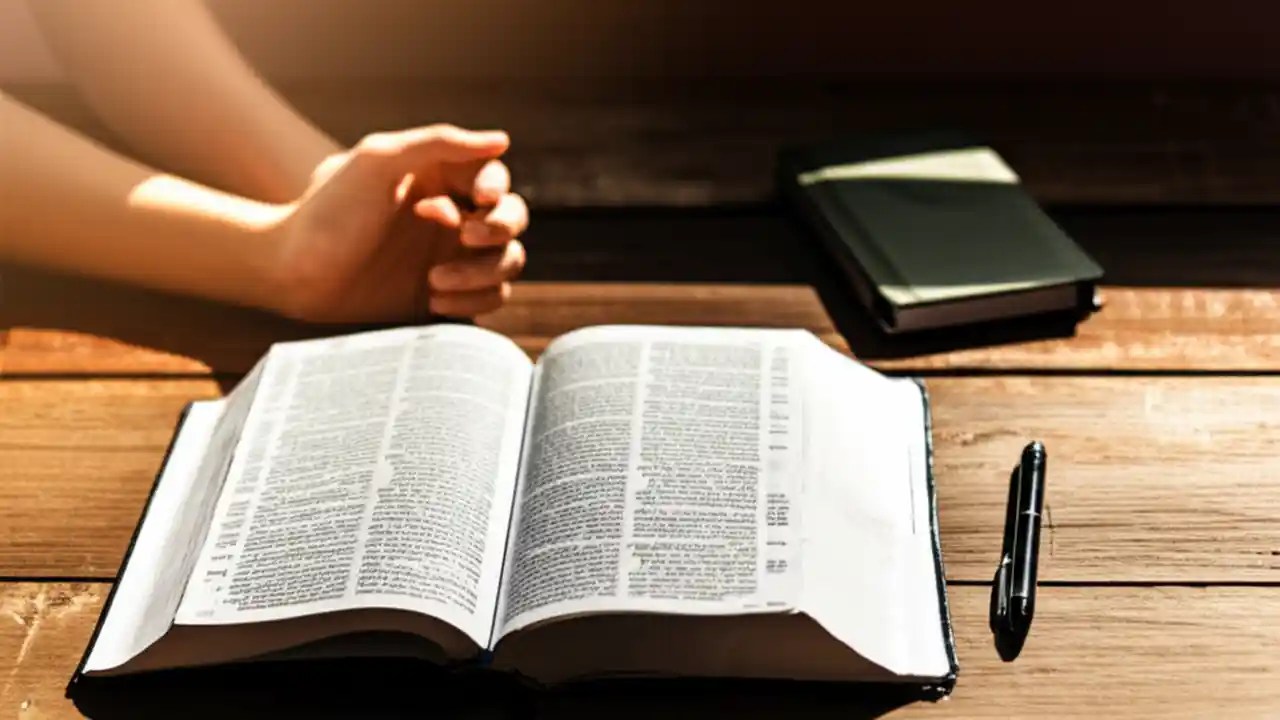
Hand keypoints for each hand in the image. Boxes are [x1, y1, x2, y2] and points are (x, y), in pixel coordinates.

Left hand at [269, 124, 527, 322]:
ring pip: (508, 263)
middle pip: (512, 219)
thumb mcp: (377, 159)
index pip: (494, 177)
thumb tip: (502, 141)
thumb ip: (439, 143)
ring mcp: (450, 258)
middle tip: (464, 237)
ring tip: (433, 282)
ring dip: (482, 273)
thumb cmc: (327, 209)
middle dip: (498, 229)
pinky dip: (474, 301)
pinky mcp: (446, 295)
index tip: (478, 200)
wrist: (293, 271)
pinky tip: (433, 300)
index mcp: (438, 177)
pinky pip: (489, 299)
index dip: (496, 189)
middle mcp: (451, 215)